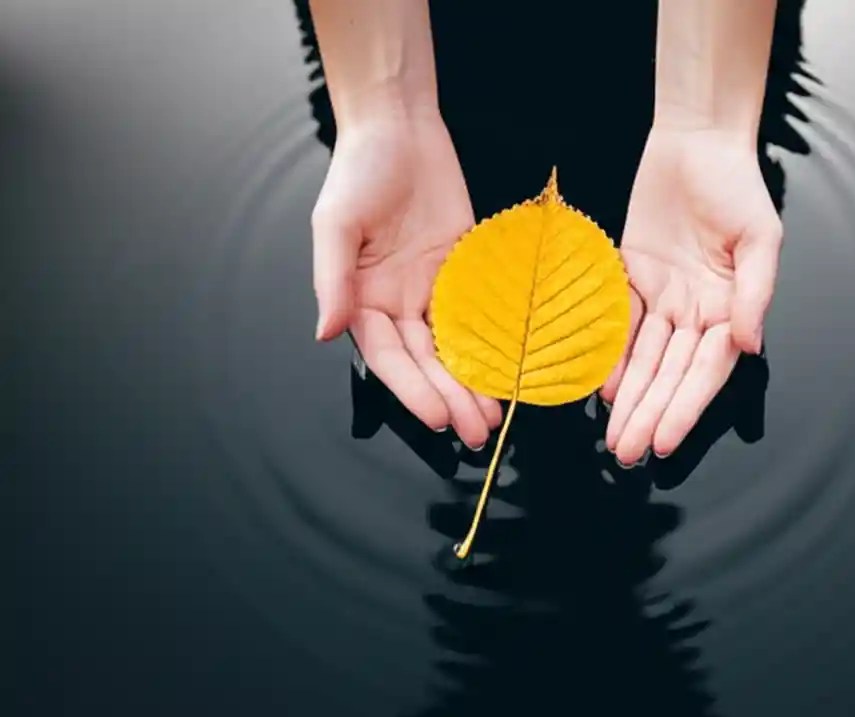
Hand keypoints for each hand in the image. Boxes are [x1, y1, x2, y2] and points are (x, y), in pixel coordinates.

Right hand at [311, 113, 500, 448]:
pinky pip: (478, 315)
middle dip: (448, 398)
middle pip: (424, 363)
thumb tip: (323, 332)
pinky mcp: (462, 271)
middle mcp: (397, 303)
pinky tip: (510, 368)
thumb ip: (332, 280)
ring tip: (493, 415)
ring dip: (471, 383)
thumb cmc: (359, 170)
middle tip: (476, 431)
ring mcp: (431, 289)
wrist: (400, 127)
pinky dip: (491, 344)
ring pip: (453, 348)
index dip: (411, 390)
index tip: (436, 417)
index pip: (389, 358)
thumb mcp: (336, 223)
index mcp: (361, 299)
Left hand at [602, 127, 782, 464]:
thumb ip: (754, 293)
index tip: (663, 439)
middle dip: (649, 415)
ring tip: (612, 436)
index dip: (684, 407)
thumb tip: (748, 345)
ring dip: (628, 398)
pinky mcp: (633, 277)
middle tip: (626, 453)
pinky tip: (596, 385)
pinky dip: (607, 354)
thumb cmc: (737, 185)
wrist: (697, 140)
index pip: (705, 371)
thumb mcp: (760, 237)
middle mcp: (697, 312)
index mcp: (731, 310)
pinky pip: (618, 323)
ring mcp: (664, 298)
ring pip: (643, 359)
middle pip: (669, 375)